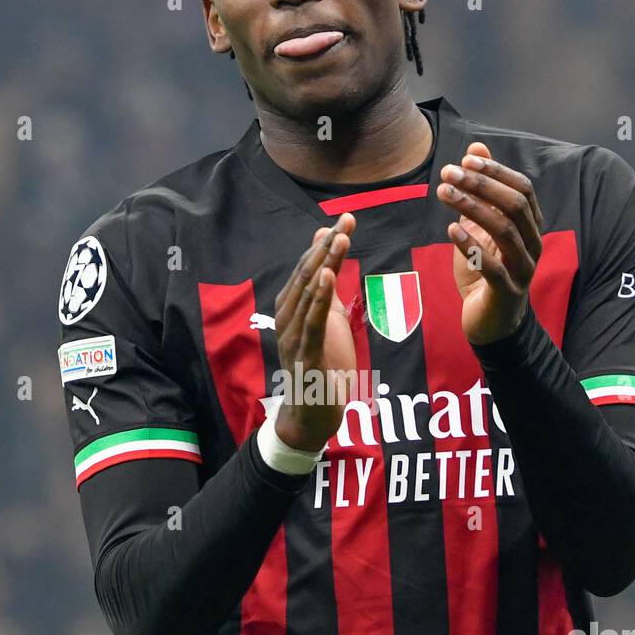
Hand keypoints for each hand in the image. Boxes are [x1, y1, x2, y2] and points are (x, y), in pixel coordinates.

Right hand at [273, 213, 357, 450]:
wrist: (311, 415)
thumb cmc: (321, 366)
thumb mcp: (327, 320)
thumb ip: (326, 287)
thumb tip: (326, 249)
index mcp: (291, 307)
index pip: (309, 267)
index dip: (326, 243)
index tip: (346, 219)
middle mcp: (287, 318)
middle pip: (308, 274)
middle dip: (328, 246)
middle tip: (347, 220)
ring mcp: (293, 337)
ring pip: (309, 294)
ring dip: (325, 264)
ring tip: (340, 238)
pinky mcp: (305, 356)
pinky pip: (312, 323)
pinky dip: (319, 298)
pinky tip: (328, 276)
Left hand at [436, 142, 542, 345]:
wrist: (492, 322)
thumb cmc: (486, 270)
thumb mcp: (481, 227)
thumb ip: (482, 190)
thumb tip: (476, 146)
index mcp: (531, 226)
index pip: (522, 189)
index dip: (496, 171)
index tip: (465, 159)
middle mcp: (532, 245)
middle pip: (514, 206)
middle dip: (481, 185)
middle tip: (449, 173)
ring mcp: (522, 270)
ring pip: (504, 231)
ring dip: (472, 208)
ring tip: (444, 193)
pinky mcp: (507, 292)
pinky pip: (492, 267)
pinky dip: (471, 246)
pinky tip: (451, 230)